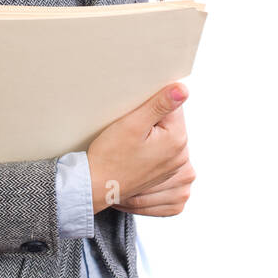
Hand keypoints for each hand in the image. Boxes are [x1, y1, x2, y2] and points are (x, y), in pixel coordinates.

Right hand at [86, 84, 190, 214]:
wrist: (95, 187)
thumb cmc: (109, 158)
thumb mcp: (132, 124)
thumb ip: (160, 104)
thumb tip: (183, 89)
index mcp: (178, 140)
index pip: (173, 105)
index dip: (152, 104)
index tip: (136, 114)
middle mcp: (181, 156)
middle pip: (170, 120)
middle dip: (152, 118)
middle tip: (130, 129)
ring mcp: (173, 167)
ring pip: (165, 134)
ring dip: (150, 132)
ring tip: (130, 142)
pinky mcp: (163, 172)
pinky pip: (161, 149)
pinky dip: (149, 145)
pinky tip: (133, 151)